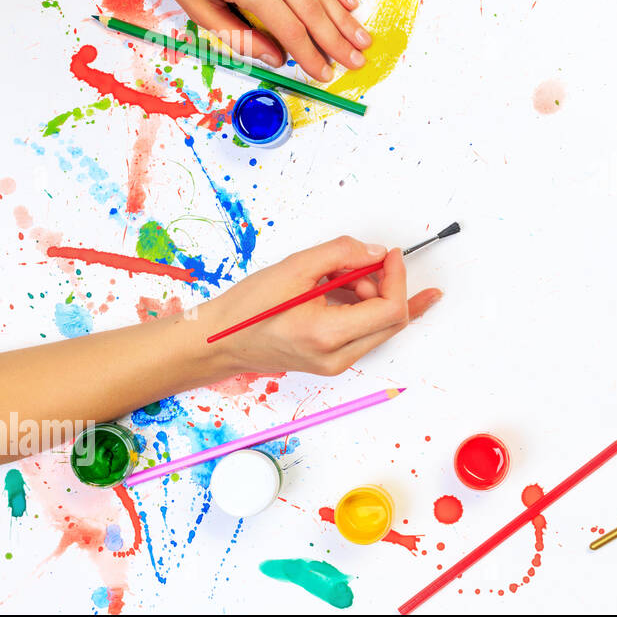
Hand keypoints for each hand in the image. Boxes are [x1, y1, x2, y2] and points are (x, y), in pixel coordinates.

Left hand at [121, 0, 371, 81]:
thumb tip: (276, 58)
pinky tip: (350, 0)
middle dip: (337, 40)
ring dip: (344, 16)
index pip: (289, 28)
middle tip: (357, 62)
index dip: (310, 55)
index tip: (325, 74)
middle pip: (312, 9)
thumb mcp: (197, 7)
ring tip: (362, 39)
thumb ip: (239, 36)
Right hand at [203, 236, 441, 375]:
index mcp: (326, 335)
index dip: (397, 277)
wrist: (219, 343)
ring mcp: (336, 363)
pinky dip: (362, 307)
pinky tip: (341, 288)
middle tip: (360, 263)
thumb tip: (376, 253)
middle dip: (386, 286)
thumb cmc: (247, 309)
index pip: (390, 310)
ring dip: (371, 295)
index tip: (390, 254)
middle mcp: (337, 357)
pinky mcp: (333, 360)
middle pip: (392, 321)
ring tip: (333, 277)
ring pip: (380, 326)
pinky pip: (364, 332)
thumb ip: (342, 254)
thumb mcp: (294, 268)